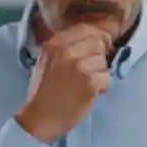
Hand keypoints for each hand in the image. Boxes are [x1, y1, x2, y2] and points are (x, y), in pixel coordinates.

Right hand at [15, 23, 113, 143]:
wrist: (40, 118)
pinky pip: (107, 78)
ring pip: (104, 61)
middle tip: (91, 71)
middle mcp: (66, 51)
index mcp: (54, 43)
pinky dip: (101, 87)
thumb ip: (66, 45)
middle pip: (99, 42)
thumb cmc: (44, 91)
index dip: (96, 37)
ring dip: (99, 74)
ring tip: (85, 84)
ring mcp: (79, 65)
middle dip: (99, 56)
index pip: (86, 28)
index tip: (99, 47)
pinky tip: (88, 94)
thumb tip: (95, 36)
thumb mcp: (46, 60)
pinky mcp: (90, 82)